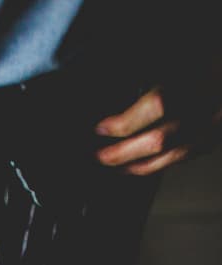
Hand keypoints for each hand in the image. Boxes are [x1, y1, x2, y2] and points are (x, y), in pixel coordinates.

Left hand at [94, 58, 221, 174]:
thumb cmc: (213, 56)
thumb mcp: (187, 52)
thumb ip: (161, 75)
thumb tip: (124, 98)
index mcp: (202, 78)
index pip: (157, 105)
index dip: (125, 121)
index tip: (101, 127)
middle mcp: (210, 104)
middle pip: (161, 139)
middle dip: (124, 153)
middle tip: (99, 156)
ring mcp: (217, 123)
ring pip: (176, 154)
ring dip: (140, 166)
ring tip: (116, 166)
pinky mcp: (218, 135)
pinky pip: (189, 155)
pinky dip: (162, 163)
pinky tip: (145, 164)